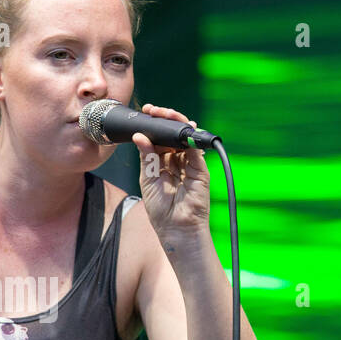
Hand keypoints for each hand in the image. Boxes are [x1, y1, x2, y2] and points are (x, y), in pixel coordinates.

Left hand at [130, 103, 209, 240]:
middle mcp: (177, 162)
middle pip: (172, 135)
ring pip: (184, 138)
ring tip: (164, 115)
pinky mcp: (200, 169)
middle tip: (153, 110)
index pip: (159, 139)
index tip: (146, 112)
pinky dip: (188, 137)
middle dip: (164, 120)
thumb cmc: (160, 209)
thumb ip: (146, 157)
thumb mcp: (147, 179)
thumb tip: (139, 136)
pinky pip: (195, 148)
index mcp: (162, 164)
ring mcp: (190, 164)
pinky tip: (179, 130)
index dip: (153, 126)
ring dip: (175, 124)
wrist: (176, 229)